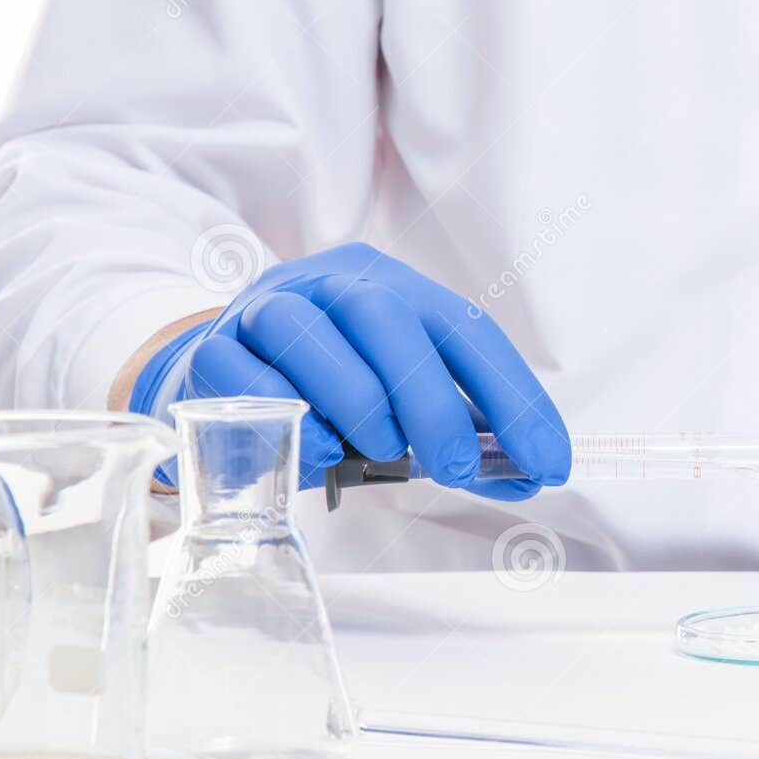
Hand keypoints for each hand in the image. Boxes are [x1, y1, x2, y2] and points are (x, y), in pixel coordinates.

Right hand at [130, 242, 569, 495]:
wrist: (219, 382)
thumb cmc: (331, 397)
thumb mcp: (403, 406)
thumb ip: (464, 434)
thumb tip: (530, 474)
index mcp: (392, 288)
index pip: (465, 330)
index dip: (514, 397)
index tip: (548, 463)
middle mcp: (328, 284)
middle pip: (385, 318)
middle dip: (432, 400)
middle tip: (455, 467)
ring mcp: (262, 312)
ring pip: (309, 335)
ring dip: (359, 403)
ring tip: (379, 451)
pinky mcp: (210, 353)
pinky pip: (245, 378)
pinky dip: (289, 421)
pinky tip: (314, 453)